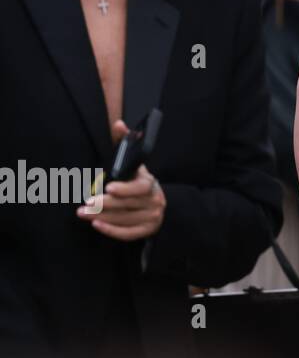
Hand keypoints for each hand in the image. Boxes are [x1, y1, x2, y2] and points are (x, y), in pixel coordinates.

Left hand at [77, 122, 165, 241]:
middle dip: (105, 204)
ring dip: (103, 217)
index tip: (109, 187)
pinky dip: (112, 230)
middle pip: (128, 204)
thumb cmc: (139, 182)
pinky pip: (128, 233)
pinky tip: (96, 225)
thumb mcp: (135, 163)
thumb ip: (126, 143)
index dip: (125, 188)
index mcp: (150, 183)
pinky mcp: (146, 230)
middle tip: (86, 204)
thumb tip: (118, 124)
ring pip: (125, 219)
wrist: (157, 203)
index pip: (140, 187)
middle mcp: (154, 200)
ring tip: (83, 213)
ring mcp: (151, 217)